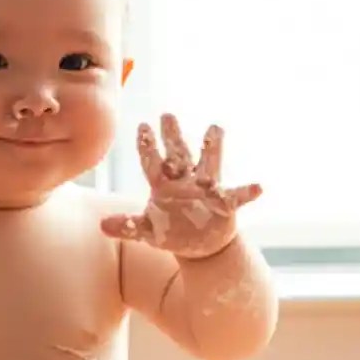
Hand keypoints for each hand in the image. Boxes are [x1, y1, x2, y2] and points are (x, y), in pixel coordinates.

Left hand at [101, 114, 261, 258]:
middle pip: (179, 154)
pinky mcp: (225, 204)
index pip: (153, 162)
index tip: (143, 125)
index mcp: (164, 185)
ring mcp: (207, 189)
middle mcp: (186, 181)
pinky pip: (238, 196)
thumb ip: (127, 226)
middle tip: (167, 114)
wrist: (201, 245)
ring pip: (209, 164)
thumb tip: (101, 225)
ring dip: (212, 147)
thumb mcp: (148, 231)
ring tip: (215, 128)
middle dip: (173, 136)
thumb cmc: (173, 232)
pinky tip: (258, 187)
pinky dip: (248, 192)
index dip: (147, 145)